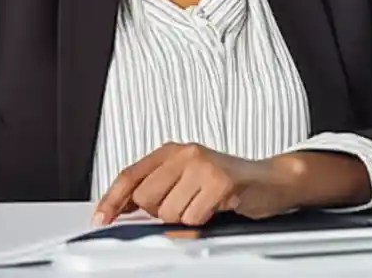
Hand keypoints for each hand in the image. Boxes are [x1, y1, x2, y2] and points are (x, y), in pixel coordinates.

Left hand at [92, 142, 297, 226]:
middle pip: (146, 198)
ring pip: (168, 212)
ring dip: (184, 218)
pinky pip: (193, 216)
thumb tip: (122, 207)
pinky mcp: (220, 182)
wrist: (270, 180)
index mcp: (172, 151)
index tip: (101, 218)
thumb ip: (156, 188)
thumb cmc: (228, 181)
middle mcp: (184, 154)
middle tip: (185, 205)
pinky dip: (202, 220)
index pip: (130, 175)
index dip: (112, 199)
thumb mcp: (187, 178)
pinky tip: (214, 208)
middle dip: (161, 212)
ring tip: (202, 205)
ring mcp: (203, 166)